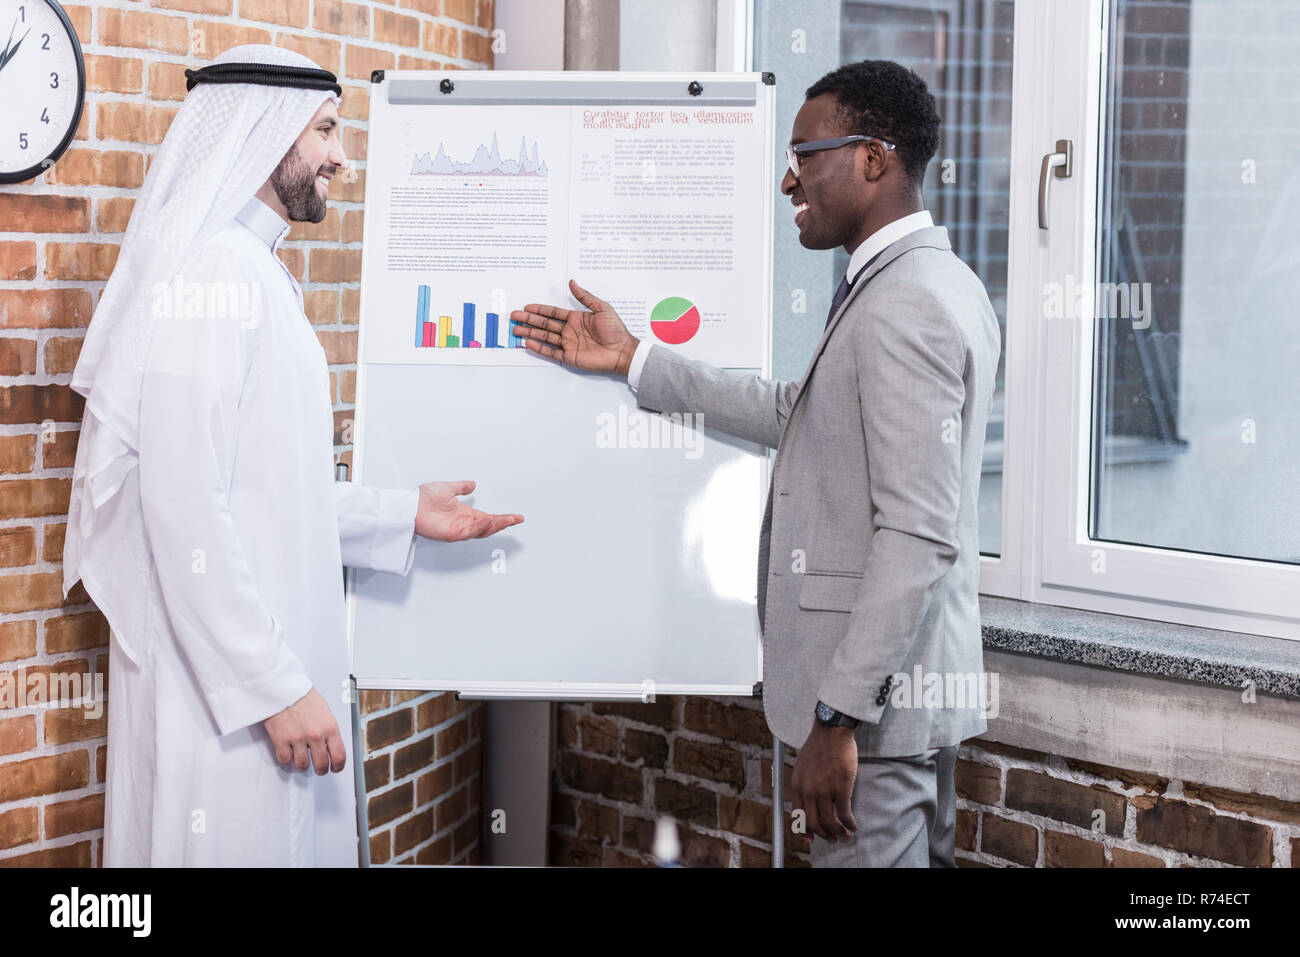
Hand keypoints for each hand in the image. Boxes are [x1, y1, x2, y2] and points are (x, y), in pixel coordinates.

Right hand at [263, 688, 345, 774]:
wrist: (283, 688)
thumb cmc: (303, 696)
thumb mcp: (326, 711)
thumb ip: (329, 729)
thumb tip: (332, 745)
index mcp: (330, 727)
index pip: (339, 756)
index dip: (338, 766)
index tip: (335, 768)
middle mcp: (315, 735)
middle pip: (321, 764)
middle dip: (321, 770)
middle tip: (319, 769)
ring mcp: (298, 739)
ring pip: (302, 765)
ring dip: (303, 765)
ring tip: (302, 761)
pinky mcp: (281, 740)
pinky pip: (285, 760)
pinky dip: (286, 760)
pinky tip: (289, 754)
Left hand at [415, 480, 522, 540]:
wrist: (409, 506)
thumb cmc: (422, 499)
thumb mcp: (447, 487)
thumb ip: (461, 487)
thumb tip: (472, 484)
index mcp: (463, 513)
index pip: (487, 517)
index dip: (502, 518)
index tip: (515, 517)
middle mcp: (462, 523)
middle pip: (489, 526)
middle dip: (504, 523)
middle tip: (516, 519)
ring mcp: (458, 529)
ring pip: (482, 530)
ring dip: (495, 525)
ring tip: (506, 519)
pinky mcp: (451, 534)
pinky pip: (470, 531)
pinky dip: (480, 527)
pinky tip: (488, 520)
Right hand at [510, 279, 639, 375]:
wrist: (622, 350)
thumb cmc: (616, 330)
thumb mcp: (601, 307)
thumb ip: (585, 296)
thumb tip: (572, 282)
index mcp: (576, 318)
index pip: (553, 313)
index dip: (540, 309)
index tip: (527, 306)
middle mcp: (570, 331)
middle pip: (545, 324)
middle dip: (529, 320)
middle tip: (515, 316)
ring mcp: (568, 344)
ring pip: (545, 337)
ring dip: (530, 333)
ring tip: (516, 329)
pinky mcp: (570, 356)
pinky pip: (551, 352)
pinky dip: (539, 348)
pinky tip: (529, 343)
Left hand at [790, 723, 858, 841]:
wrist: (831, 732)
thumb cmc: (819, 746)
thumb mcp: (801, 766)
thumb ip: (803, 783)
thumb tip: (808, 798)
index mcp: (797, 785)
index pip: (798, 815)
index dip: (805, 830)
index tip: (811, 839)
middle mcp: (808, 791)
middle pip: (813, 823)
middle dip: (823, 834)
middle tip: (831, 839)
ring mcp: (824, 791)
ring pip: (829, 822)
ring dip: (838, 832)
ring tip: (844, 835)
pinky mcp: (841, 788)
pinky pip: (844, 814)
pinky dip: (849, 823)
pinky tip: (854, 826)